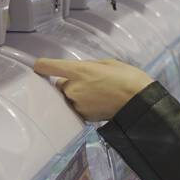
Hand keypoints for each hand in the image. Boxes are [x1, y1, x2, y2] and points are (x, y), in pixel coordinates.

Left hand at [34, 57, 154, 121]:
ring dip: (77, 95)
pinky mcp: (83, 116)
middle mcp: (74, 88)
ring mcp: (77, 104)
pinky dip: (83, 105)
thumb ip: (88, 66)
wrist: (140, 102)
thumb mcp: (108, 63)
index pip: (48, 66)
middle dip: (70, 83)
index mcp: (80, 70)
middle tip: (89, 82)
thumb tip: (79, 72)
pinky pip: (77, 108)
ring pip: (69, 97)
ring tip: (96, 94)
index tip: (39, 67)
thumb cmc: (128, 78)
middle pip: (60, 84)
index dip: (41, 66)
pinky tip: (99, 103)